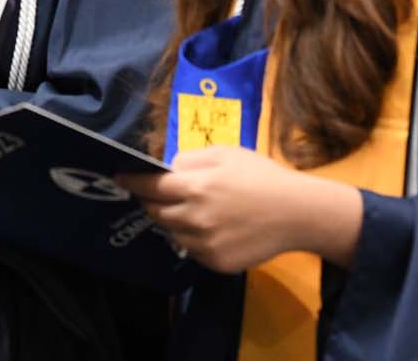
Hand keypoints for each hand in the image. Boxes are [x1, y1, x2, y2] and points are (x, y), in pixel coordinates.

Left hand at [118, 146, 362, 271]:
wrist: (296, 213)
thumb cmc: (261, 176)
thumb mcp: (225, 154)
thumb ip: (190, 159)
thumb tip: (166, 169)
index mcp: (195, 187)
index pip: (150, 186)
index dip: (132, 180)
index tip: (120, 177)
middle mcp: (194, 218)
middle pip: (156, 212)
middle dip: (153, 201)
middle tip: (159, 193)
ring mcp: (204, 244)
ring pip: (172, 232)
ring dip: (173, 220)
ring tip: (191, 209)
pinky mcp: (215, 263)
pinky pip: (192, 249)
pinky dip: (193, 238)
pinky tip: (213, 227)